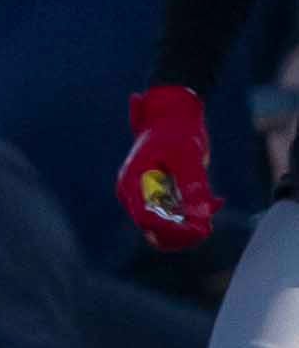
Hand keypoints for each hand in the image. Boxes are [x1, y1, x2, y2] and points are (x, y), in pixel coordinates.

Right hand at [119, 84, 219, 252]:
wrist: (172, 116)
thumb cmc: (177, 131)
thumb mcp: (188, 155)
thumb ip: (193, 185)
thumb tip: (201, 215)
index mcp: (132, 182)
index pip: (145, 218)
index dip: (172, 229)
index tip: (200, 230)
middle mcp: (133, 194)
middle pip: (152, 229)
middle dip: (183, 232)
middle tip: (210, 226)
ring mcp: (143, 197)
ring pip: (164, 228)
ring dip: (191, 224)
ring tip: (215, 204)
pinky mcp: (156, 197)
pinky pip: (173, 217)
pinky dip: (194, 216)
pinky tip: (215, 201)